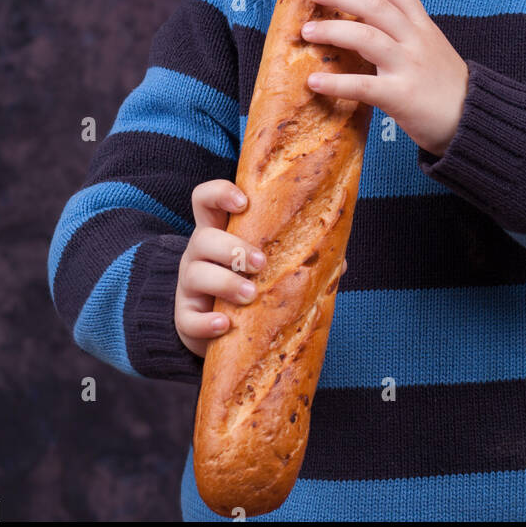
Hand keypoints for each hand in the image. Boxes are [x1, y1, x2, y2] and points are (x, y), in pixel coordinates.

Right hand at [175, 178, 347, 357]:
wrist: (225, 333)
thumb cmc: (252, 286)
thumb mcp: (269, 267)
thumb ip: (297, 258)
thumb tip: (341, 262)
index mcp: (220, 231)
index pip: (206, 199)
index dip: (220, 193)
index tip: (244, 201)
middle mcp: (199, 254)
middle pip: (202, 237)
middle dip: (232, 247)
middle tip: (261, 262)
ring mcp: (189, 286)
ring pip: (195, 275)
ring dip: (226, 283)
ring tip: (251, 295)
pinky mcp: (185, 319)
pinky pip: (188, 319)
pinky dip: (207, 322)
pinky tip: (225, 325)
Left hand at [300, 0, 468, 157]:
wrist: (474, 119)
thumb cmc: (446, 86)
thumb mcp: (432, 48)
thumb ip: (406, 33)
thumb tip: (367, 21)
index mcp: (423, 27)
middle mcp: (416, 40)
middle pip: (375, 6)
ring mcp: (409, 67)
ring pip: (366, 37)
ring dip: (332, 31)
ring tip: (306, 31)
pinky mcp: (401, 97)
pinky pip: (363, 86)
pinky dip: (336, 83)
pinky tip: (314, 81)